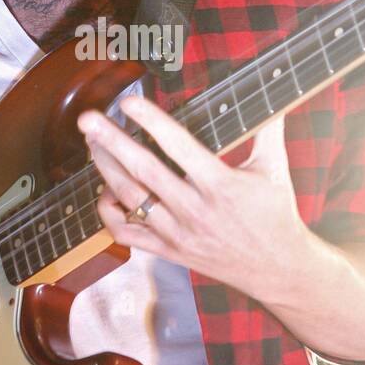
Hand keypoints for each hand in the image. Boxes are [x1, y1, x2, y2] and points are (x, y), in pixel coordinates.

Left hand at [77, 96, 309, 300]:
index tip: (129, 101)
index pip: (180, 146)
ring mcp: (178, 233)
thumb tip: (275, 95)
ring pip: (131, 198)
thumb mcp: (275, 169)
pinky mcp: (169, 251)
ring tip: (91, 142)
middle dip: (111, 142)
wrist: (276, 269)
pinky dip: (109, 212)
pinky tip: (106, 190)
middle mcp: (195, 210)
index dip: (152, 121)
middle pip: (144, 171)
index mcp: (221, 185)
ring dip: (106, 168)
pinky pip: (127, 233)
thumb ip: (269, 129)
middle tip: (87, 119)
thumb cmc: (276, 214)